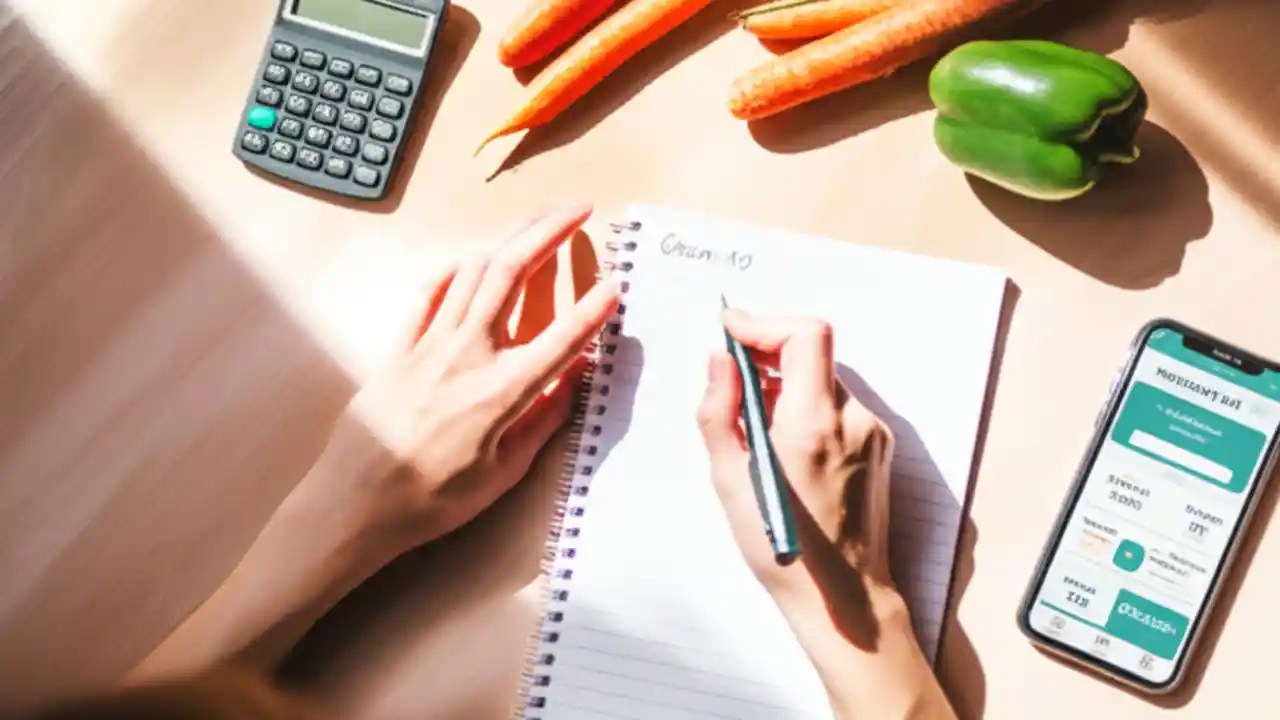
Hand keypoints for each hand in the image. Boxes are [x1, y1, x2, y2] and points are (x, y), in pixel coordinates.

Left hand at [319, 204, 620, 556]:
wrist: (355, 503)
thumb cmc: (432, 500)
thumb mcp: (503, 474)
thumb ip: (543, 421)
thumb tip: (573, 382)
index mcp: (502, 391)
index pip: (561, 338)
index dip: (593, 309)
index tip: (617, 283)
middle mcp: (467, 354)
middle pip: (511, 272)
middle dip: (548, 231)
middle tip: (578, 208)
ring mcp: (428, 345)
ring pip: (472, 271)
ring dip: (506, 237)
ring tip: (534, 221)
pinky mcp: (399, 348)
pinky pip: (427, 294)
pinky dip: (452, 271)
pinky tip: (467, 261)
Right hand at [698, 310, 955, 719]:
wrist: (846, 598)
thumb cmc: (784, 550)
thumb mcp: (729, 480)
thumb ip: (719, 412)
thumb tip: (720, 361)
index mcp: (813, 425)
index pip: (805, 334)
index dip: (763, 322)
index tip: (730, 329)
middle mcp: (852, 421)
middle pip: (813, 352)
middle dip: (769, 353)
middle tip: (732, 375)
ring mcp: (873, 433)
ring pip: (825, 380)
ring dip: (788, 382)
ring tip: (755, 420)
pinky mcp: (880, 447)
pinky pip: (839, 406)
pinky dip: (809, 406)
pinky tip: (785, 444)